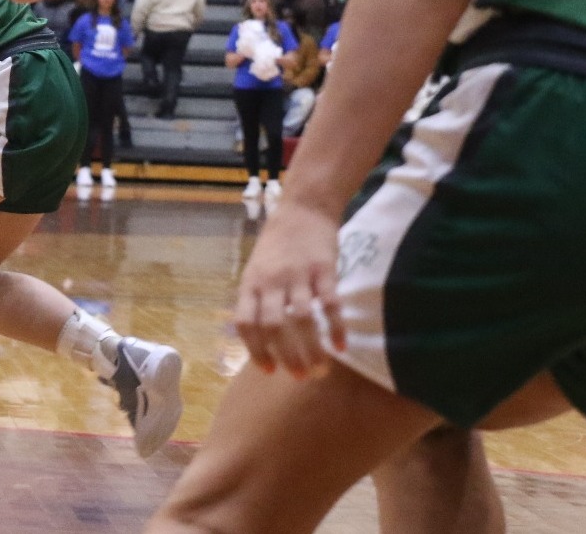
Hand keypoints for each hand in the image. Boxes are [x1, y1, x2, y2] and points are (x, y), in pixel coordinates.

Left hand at [235, 198, 346, 377]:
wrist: (302, 209)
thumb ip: (256, 299)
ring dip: (311, 349)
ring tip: (320, 369)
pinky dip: (335, 328)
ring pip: (301, 320)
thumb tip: (259, 337)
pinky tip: (340, 346)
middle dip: (286, 356)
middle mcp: (271, 282)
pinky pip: (329, 304)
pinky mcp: (324, 270)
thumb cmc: (277, 245)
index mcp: (250, 284)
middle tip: (299, 376)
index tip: (269, 370)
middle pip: (273, 326)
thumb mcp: (256, 269)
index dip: (255, 350)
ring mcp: (298, 276)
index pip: (245, 323)